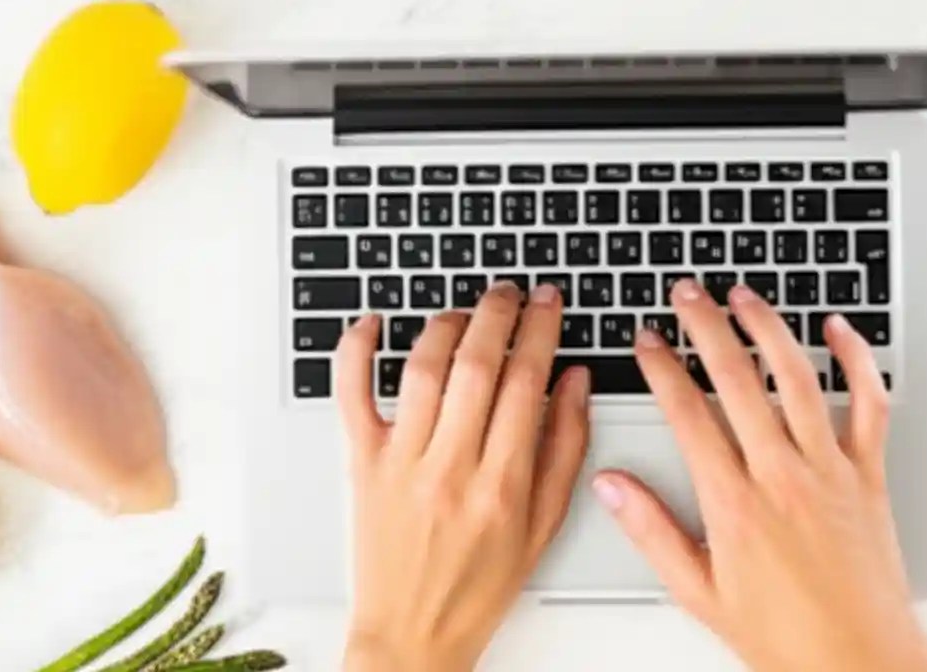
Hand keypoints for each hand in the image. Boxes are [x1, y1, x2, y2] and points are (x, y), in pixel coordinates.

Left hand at [337, 282, 589, 671]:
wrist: (412, 634)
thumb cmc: (478, 588)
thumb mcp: (542, 528)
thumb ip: (564, 451)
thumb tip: (575, 385)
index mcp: (502, 485)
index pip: (526, 384)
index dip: (540, 331)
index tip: (547, 303)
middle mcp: (450, 469)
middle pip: (477, 366)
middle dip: (499, 315)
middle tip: (511, 292)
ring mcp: (401, 463)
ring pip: (423, 371)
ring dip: (446, 327)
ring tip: (465, 312)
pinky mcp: (362, 463)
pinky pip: (351, 396)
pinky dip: (355, 353)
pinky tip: (371, 323)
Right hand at [593, 280, 926, 671]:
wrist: (860, 661)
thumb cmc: (783, 637)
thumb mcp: (698, 592)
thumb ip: (650, 532)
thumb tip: (611, 485)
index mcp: (733, 503)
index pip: (688, 413)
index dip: (662, 368)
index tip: (647, 341)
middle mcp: (781, 474)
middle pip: (737, 378)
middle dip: (706, 326)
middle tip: (687, 294)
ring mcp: (829, 469)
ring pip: (796, 377)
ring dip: (767, 328)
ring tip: (743, 296)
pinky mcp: (868, 475)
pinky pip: (868, 404)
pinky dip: (856, 360)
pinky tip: (838, 329)